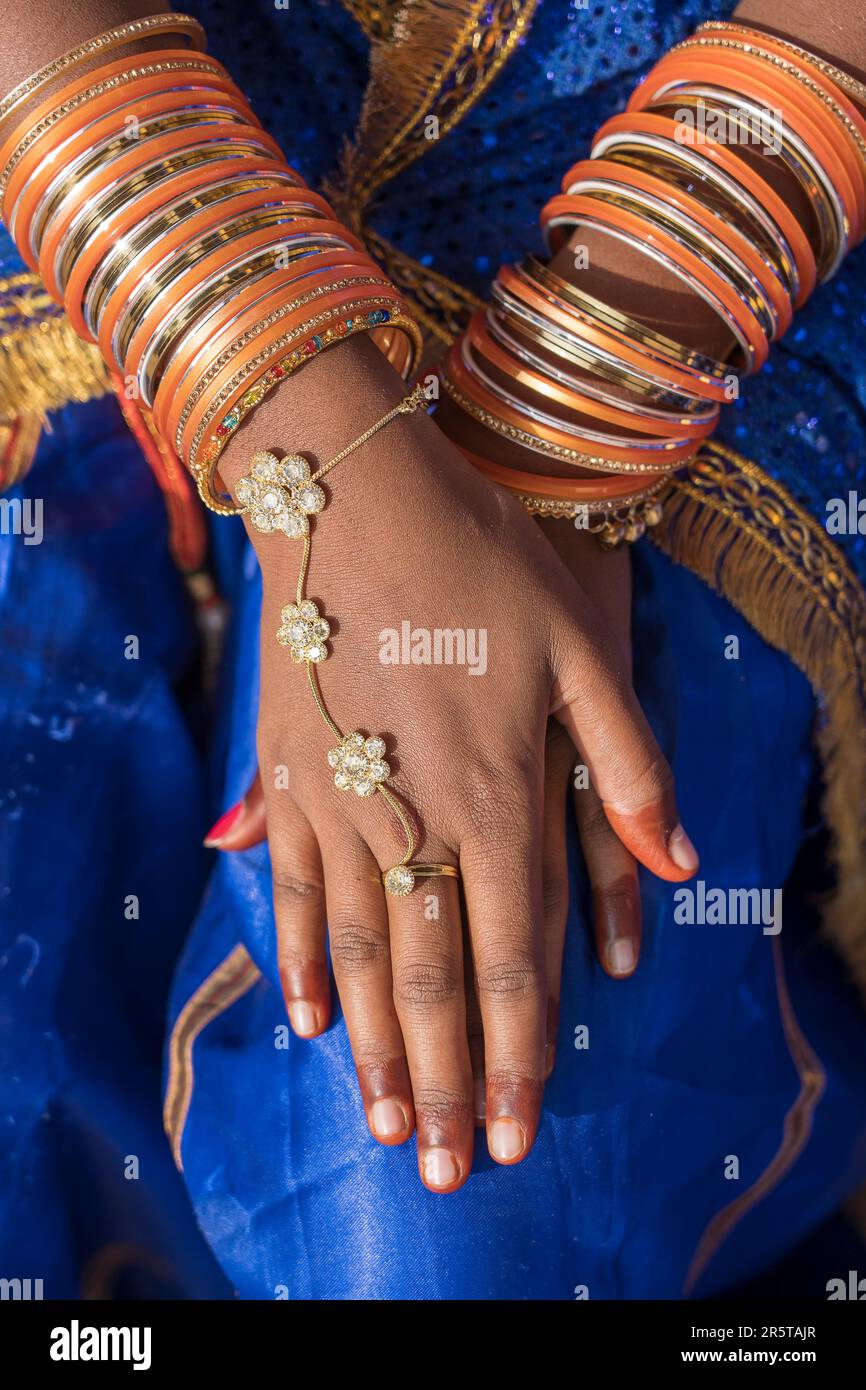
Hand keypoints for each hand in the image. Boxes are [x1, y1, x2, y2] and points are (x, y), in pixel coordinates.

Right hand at [211, 337, 696, 1192]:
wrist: (355, 496)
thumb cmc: (481, 564)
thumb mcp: (583, 652)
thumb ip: (629, 771)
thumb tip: (679, 869)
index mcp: (499, 797)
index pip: (516, 961)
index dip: (517, 1055)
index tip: (513, 1130)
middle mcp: (415, 821)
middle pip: (433, 981)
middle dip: (443, 1084)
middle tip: (443, 1169)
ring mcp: (342, 806)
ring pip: (360, 959)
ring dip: (375, 1050)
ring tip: (383, 1127)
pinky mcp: (288, 781)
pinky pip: (297, 897)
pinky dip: (304, 966)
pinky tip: (309, 1022)